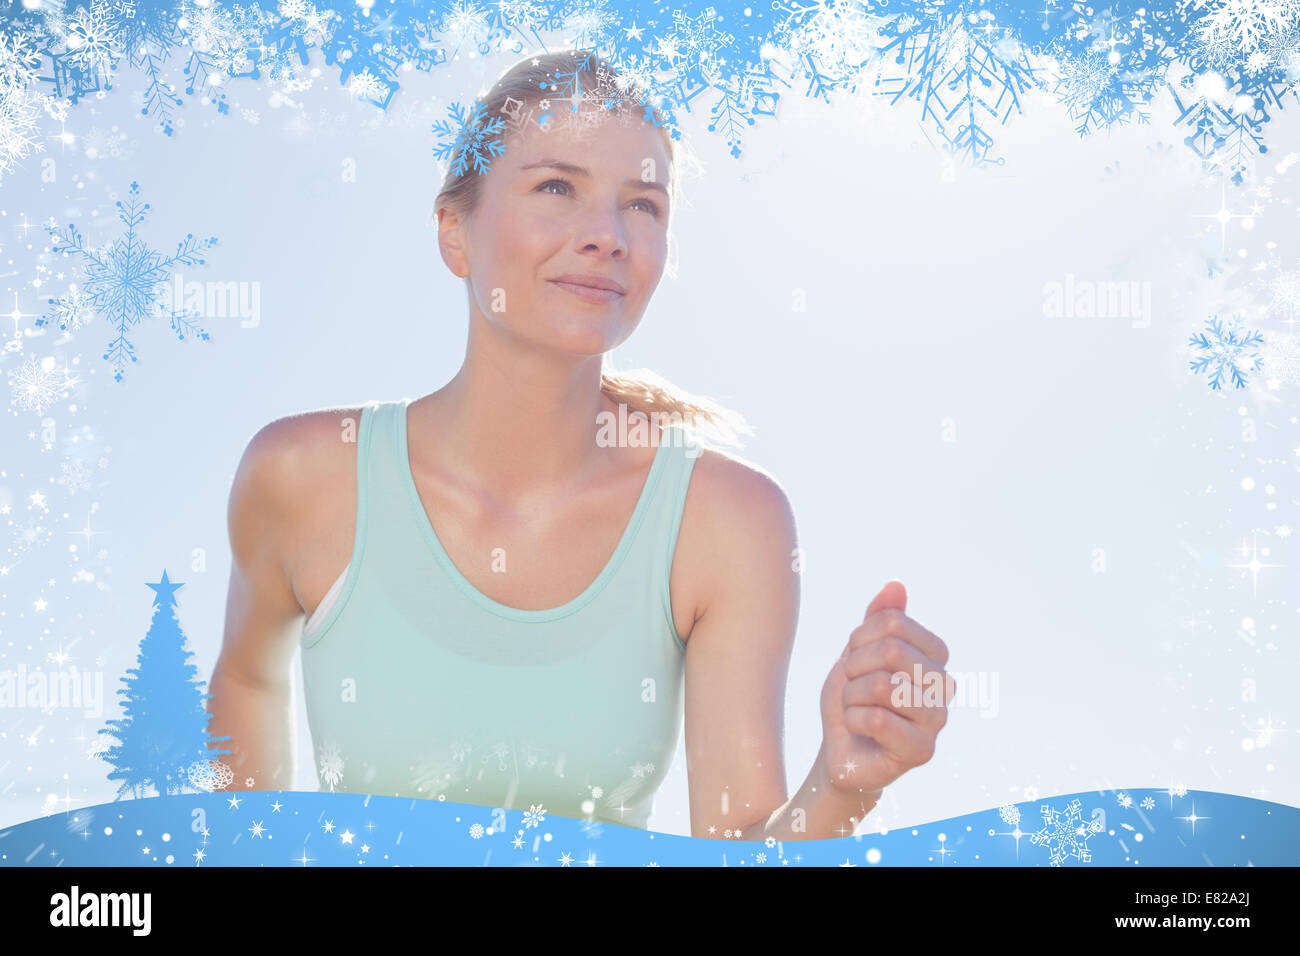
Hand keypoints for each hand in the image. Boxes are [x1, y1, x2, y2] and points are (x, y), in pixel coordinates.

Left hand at [819, 580, 953, 797]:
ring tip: (856, 709)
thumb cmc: (854, 698)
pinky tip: (859, 730)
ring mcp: (938, 719)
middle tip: (852, 687)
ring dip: (851, 697)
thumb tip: (896, 585)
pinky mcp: (923, 751)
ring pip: (881, 685)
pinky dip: (853, 721)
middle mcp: (944, 685)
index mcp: (933, 656)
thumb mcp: (858, 652)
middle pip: (890, 650)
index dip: (860, 637)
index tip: (855, 659)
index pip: (892, 622)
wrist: (842, 749)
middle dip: (854, 668)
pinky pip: (876, 719)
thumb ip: (878, 620)